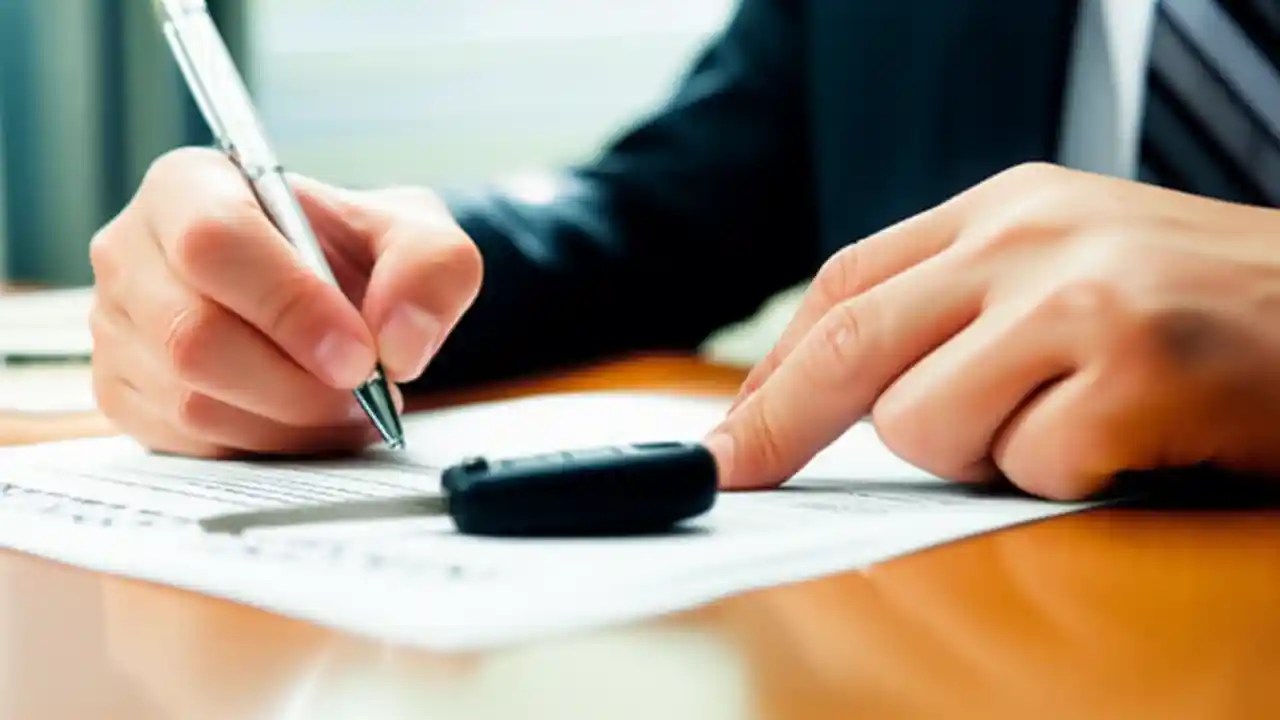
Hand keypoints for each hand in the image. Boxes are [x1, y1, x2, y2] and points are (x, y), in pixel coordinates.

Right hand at [90, 148, 482, 456]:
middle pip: (194, 337)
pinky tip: (312, 424)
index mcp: (191, 187)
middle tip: (365, 392)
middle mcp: (134, 253)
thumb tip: (397, 344)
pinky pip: (192, 445)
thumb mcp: (419, 237)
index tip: (359, 354)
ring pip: (194, 402)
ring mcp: (118, 329)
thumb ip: (430, 270)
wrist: (336, 296)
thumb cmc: (358, 255)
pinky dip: (269, 447)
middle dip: (298, 384)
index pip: (214, 243)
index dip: (290, 307)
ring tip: (352, 407)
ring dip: (292, 423)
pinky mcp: (126, 395)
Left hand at [707, 163, 1279, 498]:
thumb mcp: (1069, 270)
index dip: (776, 369)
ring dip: (983, 454)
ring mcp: (1083, 296)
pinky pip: (1030, 465)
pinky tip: (1135, 440)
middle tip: (739, 471)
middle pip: (849, 343)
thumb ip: (959, 311)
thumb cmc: (1206, 310)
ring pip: (925, 422)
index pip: (846, 284)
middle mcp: (1033, 235)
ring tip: (1074, 425)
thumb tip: (833, 393)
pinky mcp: (1136, 367)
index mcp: (1007, 206)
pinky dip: (1070, 478)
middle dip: (782, 426)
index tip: (731, 432)